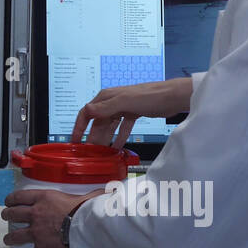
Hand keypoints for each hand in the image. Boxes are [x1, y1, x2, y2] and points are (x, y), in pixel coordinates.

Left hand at [1, 188, 104, 247]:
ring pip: (17, 235)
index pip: (20, 196)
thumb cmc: (85, 211)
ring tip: (8, 239)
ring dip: (10, 237)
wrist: (84, 228)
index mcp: (43, 199)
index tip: (9, 201)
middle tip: (7, 216)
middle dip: (8, 215)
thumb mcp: (85, 196)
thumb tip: (103, 191)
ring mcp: (37, 232)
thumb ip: (90, 194)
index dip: (12, 199)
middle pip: (14, 214)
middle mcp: (36, 214)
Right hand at [71, 77, 192, 147]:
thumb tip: (87, 110)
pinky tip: (117, 146)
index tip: (76, 141)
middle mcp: (112, 102)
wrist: (171, 97)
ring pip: (109, 126)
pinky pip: (122, 128)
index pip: (87, 113)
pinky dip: (119, 137)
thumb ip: (105, 107)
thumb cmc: (149, 95)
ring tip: (101, 152)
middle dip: (93, 137)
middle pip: (98, 122)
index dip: (79, 127)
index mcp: (106, 97)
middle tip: (90, 152)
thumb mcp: (124, 102)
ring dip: (105, 139)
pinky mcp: (133, 114)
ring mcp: (123, 108)